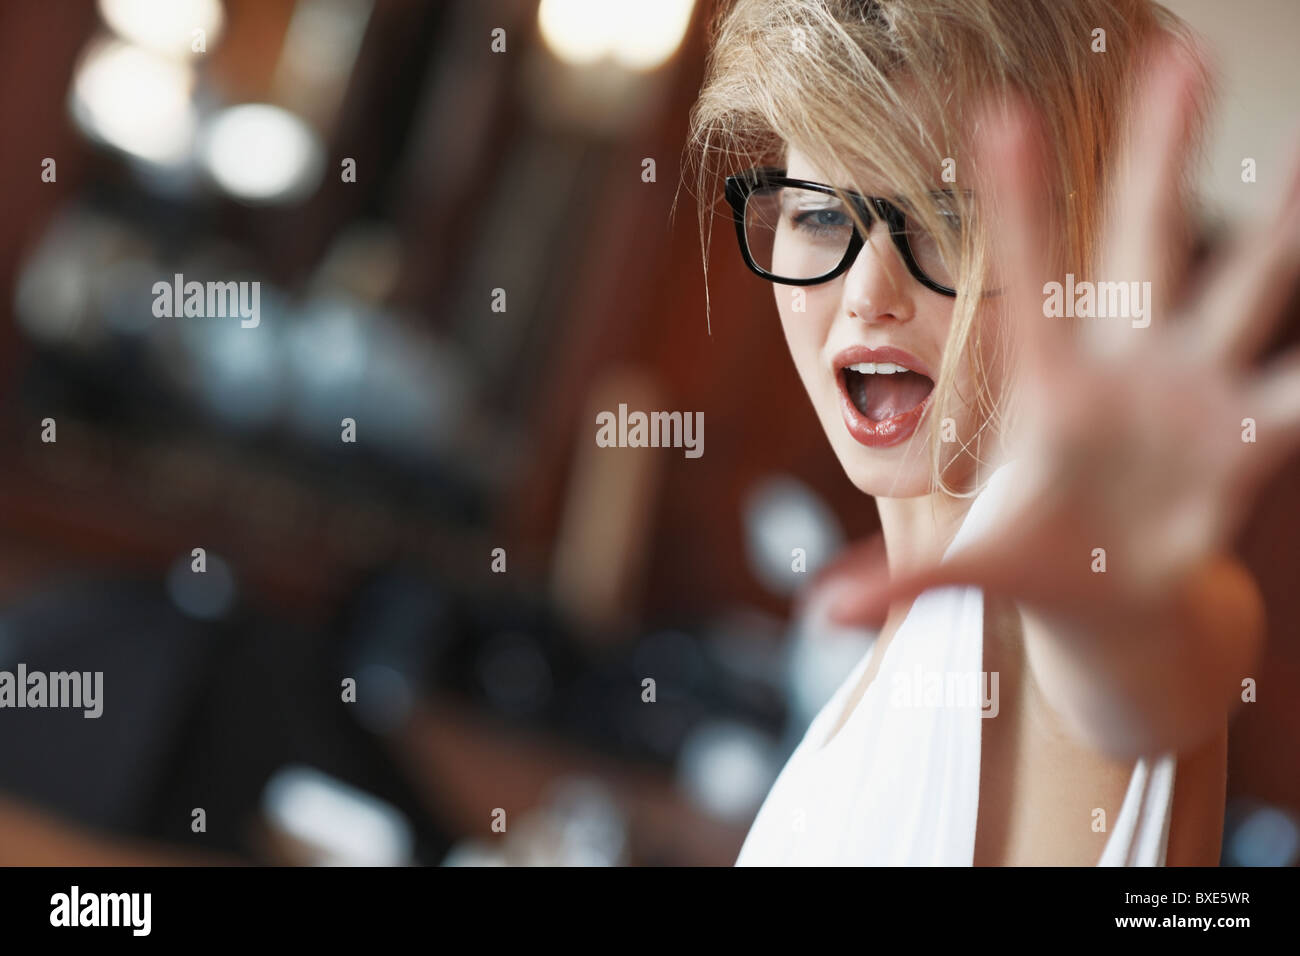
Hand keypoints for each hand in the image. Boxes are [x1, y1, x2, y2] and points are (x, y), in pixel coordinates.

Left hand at [829, 37, 1299, 633]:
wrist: (1107, 596)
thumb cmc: (1034, 559)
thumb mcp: (968, 568)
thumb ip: (900, 582)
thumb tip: (815, 610)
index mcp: (1047, 382)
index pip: (1026, 276)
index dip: (1017, 200)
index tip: (997, 113)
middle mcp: (1126, 366)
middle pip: (1146, 241)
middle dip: (1160, 154)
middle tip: (1178, 52)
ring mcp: (1193, 393)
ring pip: (1247, 292)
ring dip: (1285, 227)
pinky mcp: (1244, 442)